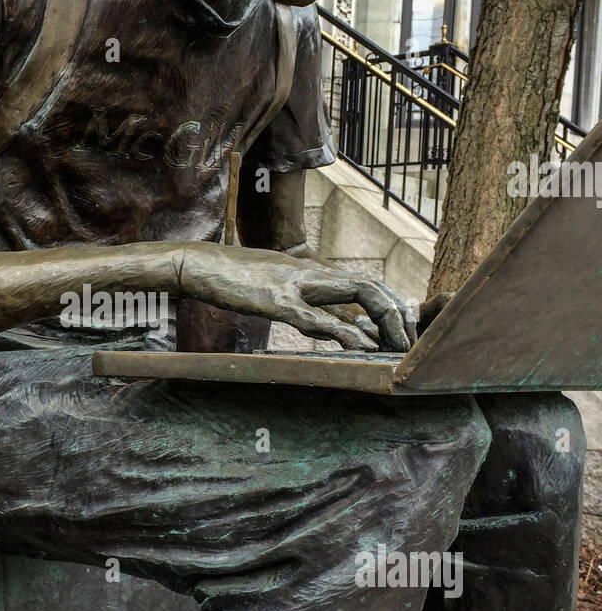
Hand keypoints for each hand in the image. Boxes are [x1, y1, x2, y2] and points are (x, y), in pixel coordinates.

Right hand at [175, 243, 417, 351]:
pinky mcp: (276, 301)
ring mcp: (296, 285)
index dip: (391, 306)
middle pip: (371, 286)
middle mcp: (311, 274)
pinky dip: (347, 332)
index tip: (404, 331)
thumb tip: (328, 326)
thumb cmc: (233, 278)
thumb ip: (305, 303)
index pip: (366, 283)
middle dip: (399, 316)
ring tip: (401, 347)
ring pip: (357, 295)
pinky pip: (318, 318)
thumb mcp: (276, 287)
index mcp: (312, 271)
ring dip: (385, 322)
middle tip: (411, 344)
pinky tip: (364, 347)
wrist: (199, 264)